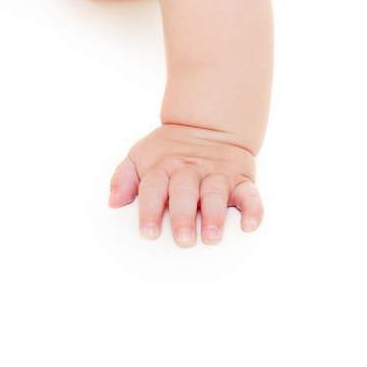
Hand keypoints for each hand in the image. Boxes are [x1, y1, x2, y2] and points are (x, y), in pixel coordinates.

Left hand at [108, 123, 262, 245]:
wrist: (209, 124)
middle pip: (184, 191)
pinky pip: (250, 194)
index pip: (153, 187)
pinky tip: (250, 226)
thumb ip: (124, 178)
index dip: (149, 210)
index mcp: (163, 166)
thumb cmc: (170, 152)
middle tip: (183, 241)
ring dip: (214, 215)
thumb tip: (113, 203)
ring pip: (216, 193)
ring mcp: (218, 174)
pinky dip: (253, 209)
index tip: (148, 234)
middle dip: (183, 216)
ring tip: (212, 238)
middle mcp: (190, 169)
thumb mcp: (141, 156)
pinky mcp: (242, 180)